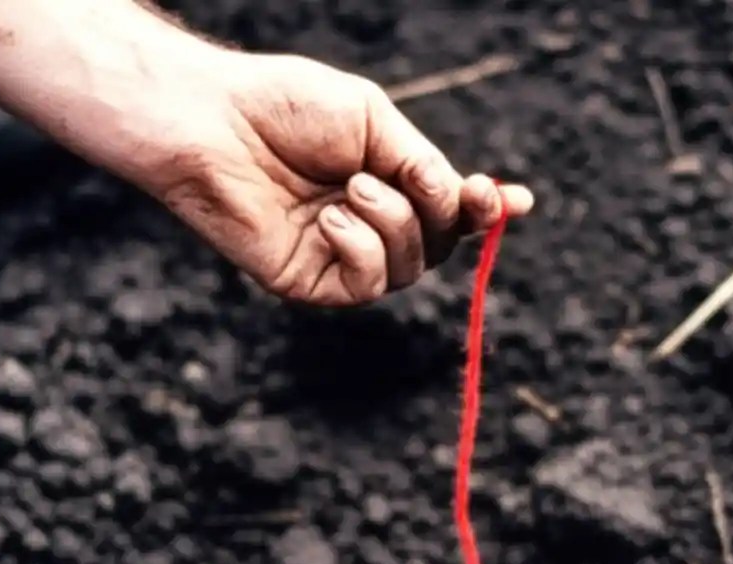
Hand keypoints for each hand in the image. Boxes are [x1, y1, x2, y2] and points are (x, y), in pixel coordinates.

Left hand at [134, 50, 533, 305]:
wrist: (215, 121)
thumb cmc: (283, 107)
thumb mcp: (374, 121)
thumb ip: (422, 163)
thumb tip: (470, 198)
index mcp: (384, 182)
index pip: (446, 211)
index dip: (484, 211)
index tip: (517, 201)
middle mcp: (365, 224)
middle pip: (438, 246)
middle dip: (445, 216)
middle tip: (424, 183)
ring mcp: (338, 257)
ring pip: (409, 268)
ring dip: (394, 224)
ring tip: (351, 187)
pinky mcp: (309, 282)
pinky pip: (366, 286)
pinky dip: (362, 249)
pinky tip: (331, 219)